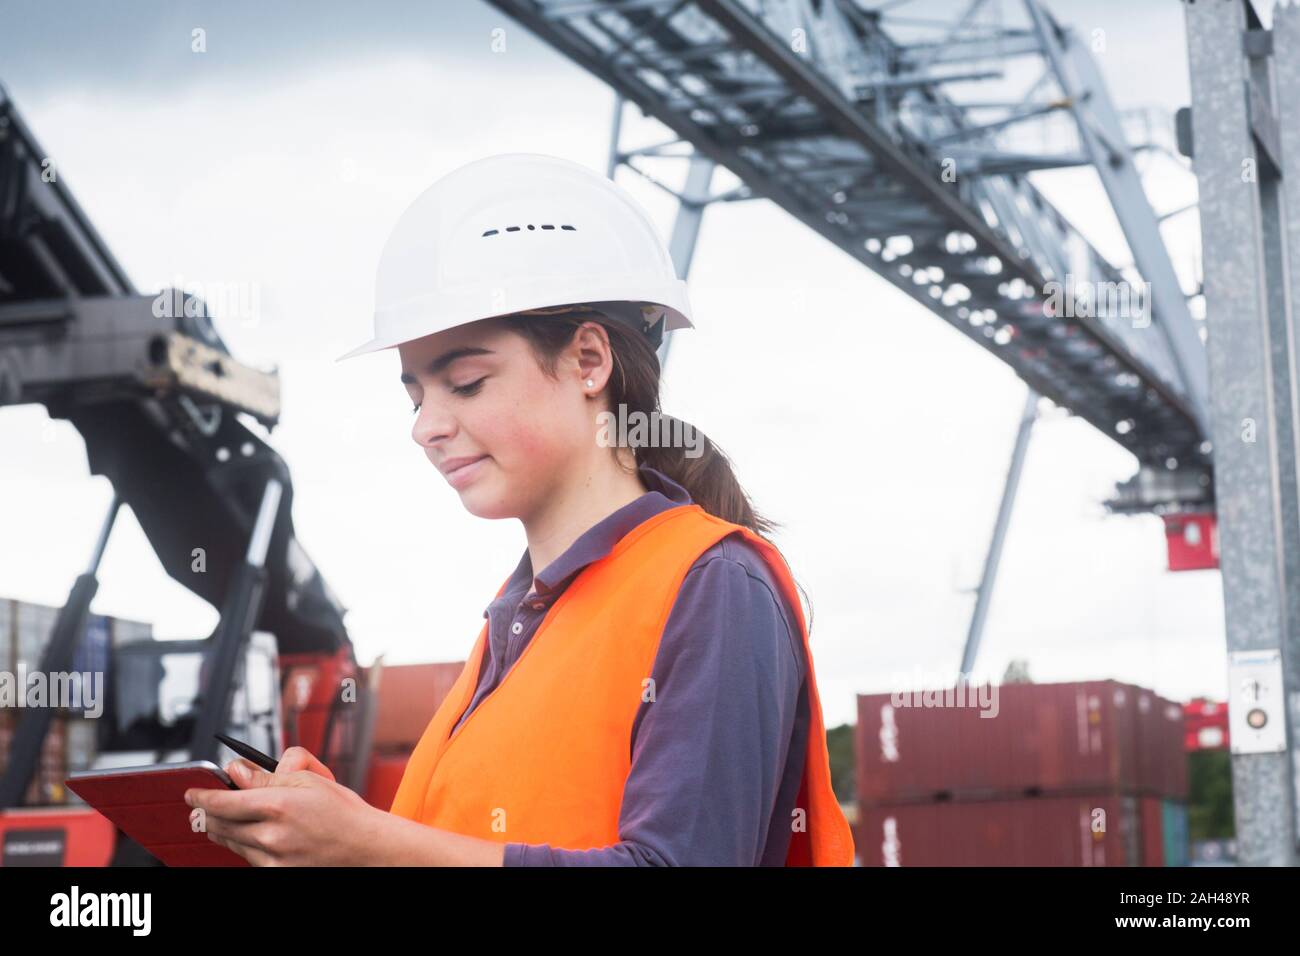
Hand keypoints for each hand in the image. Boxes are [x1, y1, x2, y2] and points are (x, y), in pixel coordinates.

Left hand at [184, 748, 381, 865]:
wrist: (365, 848)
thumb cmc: (342, 812)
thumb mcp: (309, 780)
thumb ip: (268, 775)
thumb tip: (236, 771)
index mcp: (278, 805)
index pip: (222, 802)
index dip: (201, 797)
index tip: (190, 793)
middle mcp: (271, 835)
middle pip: (220, 825)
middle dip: (207, 814)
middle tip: (200, 807)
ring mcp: (272, 859)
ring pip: (231, 842)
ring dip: (223, 829)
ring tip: (225, 819)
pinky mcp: (276, 873)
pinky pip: (248, 857)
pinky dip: (244, 844)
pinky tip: (252, 835)